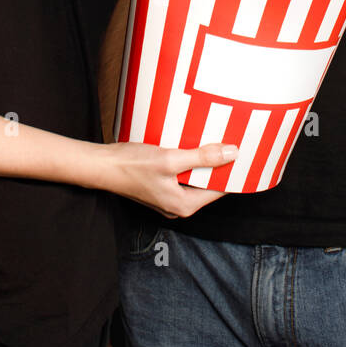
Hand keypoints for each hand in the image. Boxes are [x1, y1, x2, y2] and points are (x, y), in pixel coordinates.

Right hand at [96, 139, 237, 215]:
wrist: (101, 166)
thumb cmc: (131, 165)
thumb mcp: (171, 159)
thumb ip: (202, 157)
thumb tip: (232, 154)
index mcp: (184, 205)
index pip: (219, 189)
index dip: (232, 171)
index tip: (244, 154)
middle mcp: (177, 205)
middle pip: (207, 184)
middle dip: (217, 165)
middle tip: (230, 142)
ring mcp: (167, 197)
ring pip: (194, 178)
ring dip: (201, 161)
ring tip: (212, 141)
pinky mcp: (159, 186)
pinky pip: (181, 175)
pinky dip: (187, 161)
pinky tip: (189, 145)